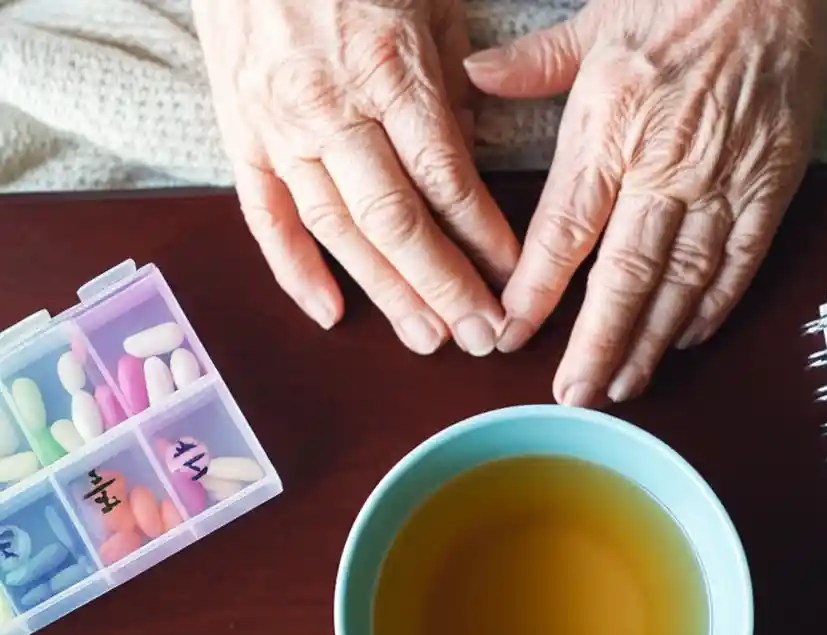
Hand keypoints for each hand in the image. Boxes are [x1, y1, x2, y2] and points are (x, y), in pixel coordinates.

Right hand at [193, 0, 518, 355]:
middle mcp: (330, 108)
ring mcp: (278, 128)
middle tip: (481, 334)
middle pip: (394, 219)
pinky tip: (330, 314)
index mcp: (386, 70)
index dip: (482, 236)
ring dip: (386, 292)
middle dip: (443, 285)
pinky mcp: (239, 136)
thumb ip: (452, 89)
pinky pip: (266, 217)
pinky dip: (295, 271)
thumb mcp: (428, 10)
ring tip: (429, 338)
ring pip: (337, 230)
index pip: (444, 176)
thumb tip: (470, 163)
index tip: (515, 278)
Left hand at [465, 0, 826, 403]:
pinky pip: (740, 261)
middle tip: (574, 394)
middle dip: (596, 343)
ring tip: (625, 384)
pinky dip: (714, 305)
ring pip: (681, 281)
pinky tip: (687, 337)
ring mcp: (723, 182)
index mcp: (612, 126)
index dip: (535, 288)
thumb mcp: (597, 18)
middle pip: (624, 275)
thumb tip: (475, 76)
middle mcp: (664, 165)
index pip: (563, 227)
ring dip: (650, 340)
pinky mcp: (770, 186)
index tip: (511, 333)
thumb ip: (535, 62)